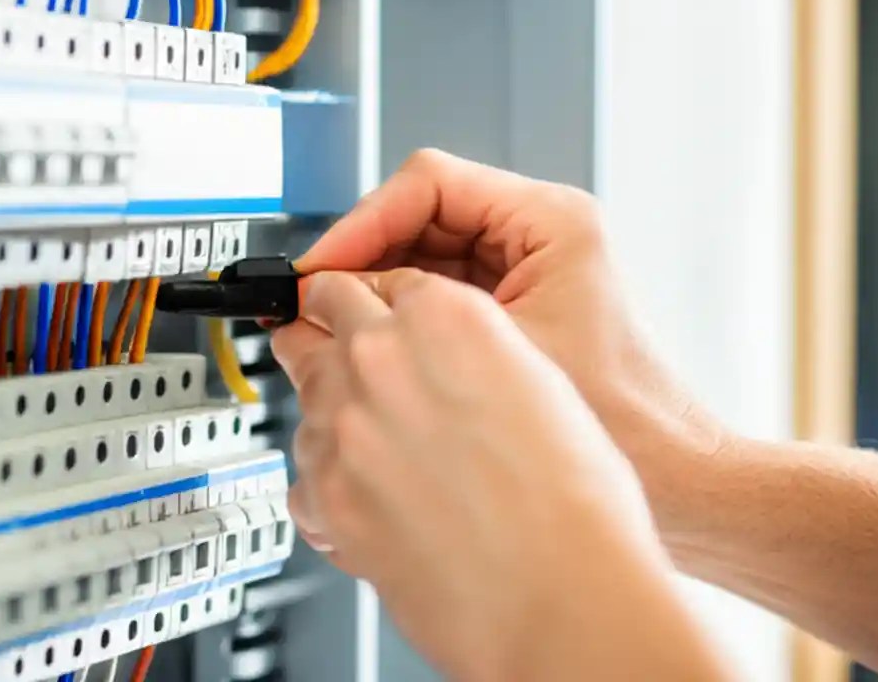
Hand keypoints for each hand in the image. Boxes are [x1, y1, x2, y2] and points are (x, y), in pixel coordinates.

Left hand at [271, 270, 687, 680]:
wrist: (563, 599)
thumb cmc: (575, 506)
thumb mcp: (542, 388)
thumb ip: (472, 353)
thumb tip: (440, 357)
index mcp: (448, 319)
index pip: (381, 278)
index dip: (376, 295)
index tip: (369, 306)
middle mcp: (384, 360)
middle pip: (321, 317)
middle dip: (330, 328)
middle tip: (337, 343)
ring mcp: (345, 428)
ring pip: (305, 392)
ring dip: (330, 406)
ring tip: (378, 442)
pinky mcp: (324, 496)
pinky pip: (302, 469)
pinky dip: (326, 478)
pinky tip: (370, 494)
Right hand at [299, 149, 729, 533]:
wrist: (677, 482)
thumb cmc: (625, 425)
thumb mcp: (497, 356)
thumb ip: (410, 315)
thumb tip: (330, 295)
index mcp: (550, 220)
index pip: (428, 184)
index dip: (362, 223)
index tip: (321, 268)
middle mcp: (539, 235)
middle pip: (420, 216)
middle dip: (362, 259)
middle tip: (312, 304)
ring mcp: (527, 272)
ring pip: (424, 256)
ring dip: (378, 291)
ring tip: (338, 333)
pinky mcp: (516, 309)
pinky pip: (441, 296)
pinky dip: (404, 319)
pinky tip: (378, 353)